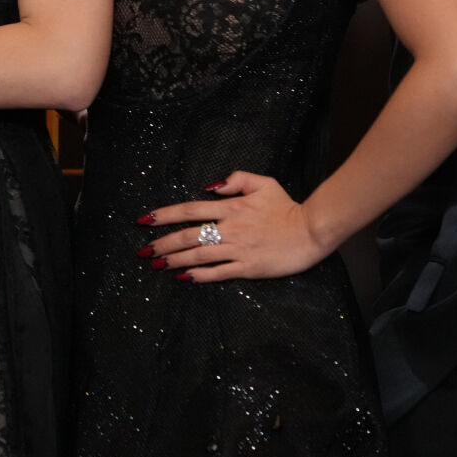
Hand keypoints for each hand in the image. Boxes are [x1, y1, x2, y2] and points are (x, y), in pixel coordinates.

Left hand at [137, 170, 332, 282]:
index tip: (144, 220)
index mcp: (230, 207)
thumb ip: (235, 180)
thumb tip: (210, 187)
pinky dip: (199, 275)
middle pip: (188, 235)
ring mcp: (238, 249)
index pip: (189, 210)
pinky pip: (218, 272)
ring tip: (156, 264)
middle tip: (144, 251)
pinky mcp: (248, 267)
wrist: (312, 230)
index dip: (164, 215)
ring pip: (198, 255)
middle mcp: (230, 228)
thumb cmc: (287, 207)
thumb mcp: (263, 183)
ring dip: (174, 260)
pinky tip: (184, 277)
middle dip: (162, 243)